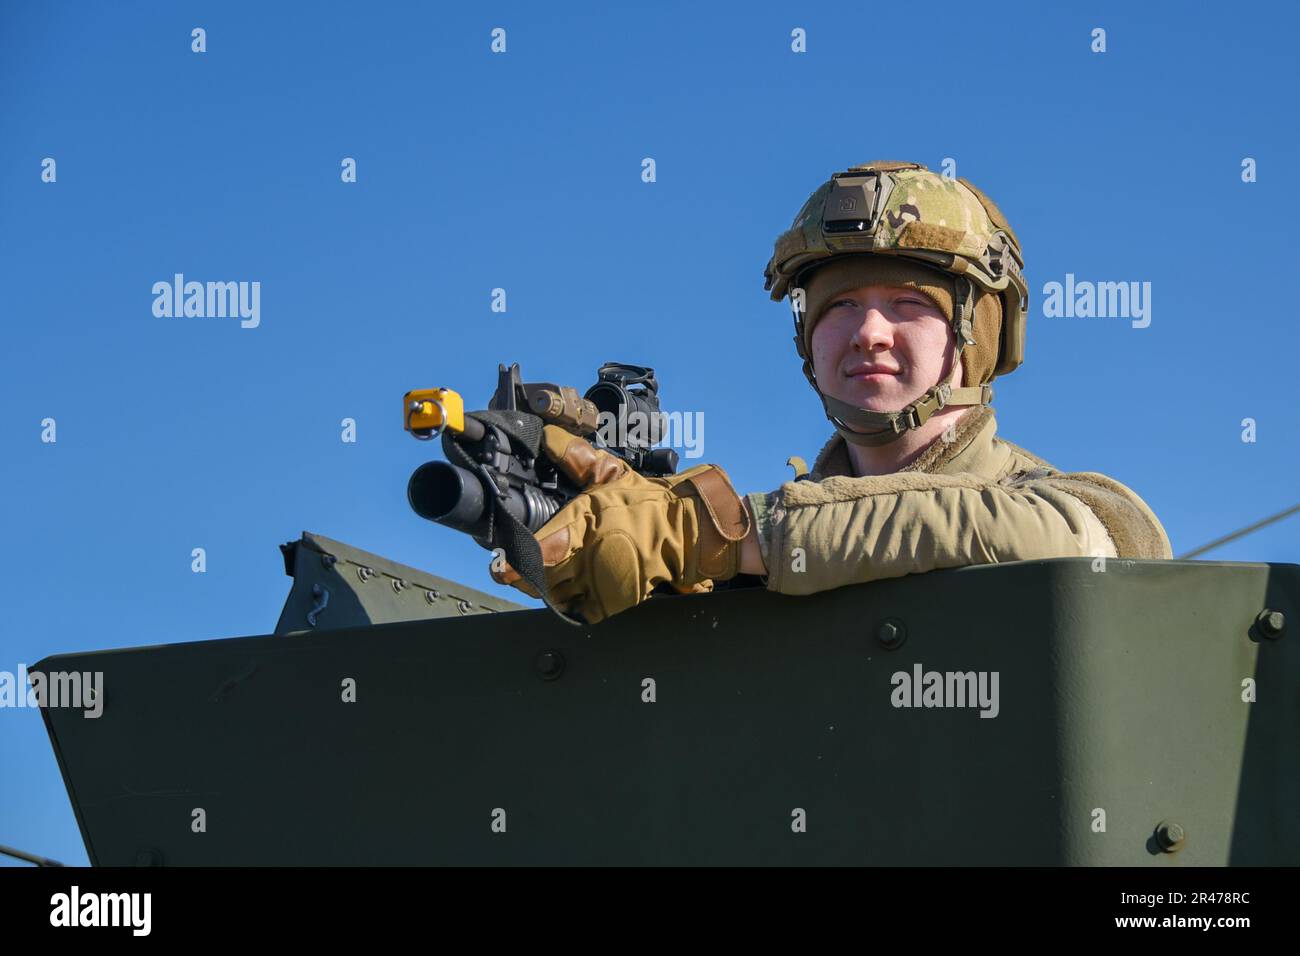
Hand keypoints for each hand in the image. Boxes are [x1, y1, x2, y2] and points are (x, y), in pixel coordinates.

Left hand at [490, 425, 750, 623]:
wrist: (689, 532)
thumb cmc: (649, 503)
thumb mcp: (611, 473)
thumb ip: (575, 456)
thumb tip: (548, 436)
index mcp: (586, 523)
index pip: (543, 549)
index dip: (517, 562)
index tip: (501, 565)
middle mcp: (590, 556)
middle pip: (541, 578)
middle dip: (523, 576)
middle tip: (512, 569)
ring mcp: (602, 581)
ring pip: (556, 596)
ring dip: (542, 589)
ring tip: (534, 579)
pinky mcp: (614, 600)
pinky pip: (579, 609)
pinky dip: (568, 603)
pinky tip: (565, 590)